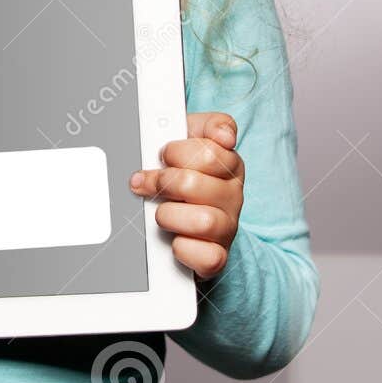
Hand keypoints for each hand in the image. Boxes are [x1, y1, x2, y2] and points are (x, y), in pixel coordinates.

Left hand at [129, 111, 243, 278]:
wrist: (186, 215)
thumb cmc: (187, 172)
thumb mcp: (194, 137)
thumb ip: (212, 125)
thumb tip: (226, 136)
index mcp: (230, 165)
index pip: (209, 153)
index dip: (176, 153)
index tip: (164, 155)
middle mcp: (233, 196)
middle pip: (194, 184)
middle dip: (162, 183)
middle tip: (148, 184)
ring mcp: (227, 227)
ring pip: (203, 221)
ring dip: (169, 215)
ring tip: (161, 212)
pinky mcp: (218, 257)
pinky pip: (208, 257)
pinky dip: (184, 248)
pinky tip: (174, 238)